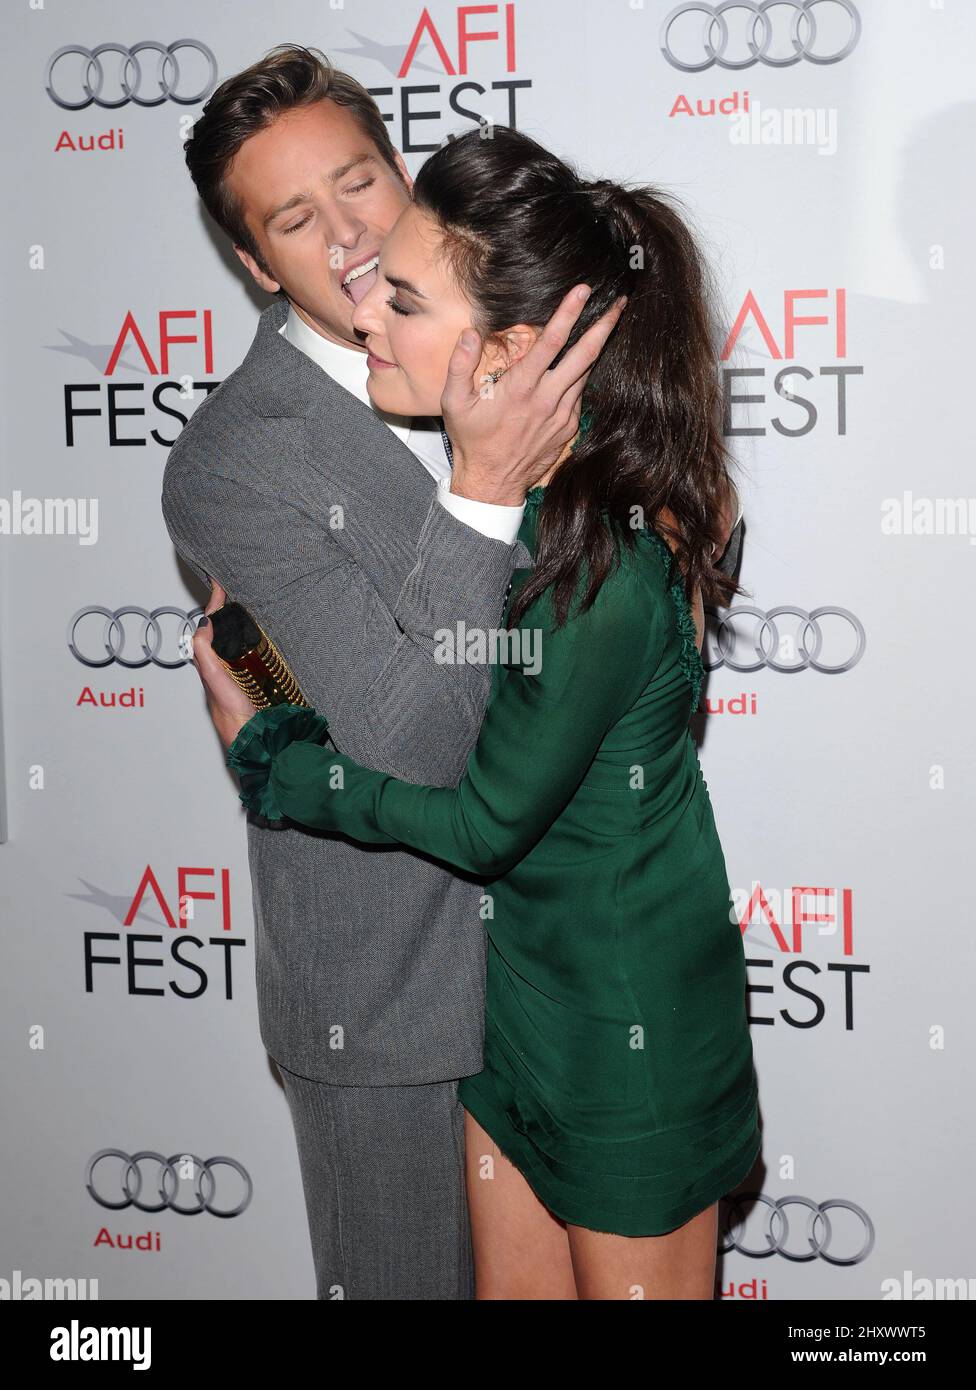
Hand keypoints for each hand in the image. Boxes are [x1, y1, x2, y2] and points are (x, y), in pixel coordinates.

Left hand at [190, 580, 256, 749]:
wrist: (251, 737)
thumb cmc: (231, 713)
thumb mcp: (214, 678)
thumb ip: (205, 652)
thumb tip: (203, 624)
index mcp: (208, 663)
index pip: (209, 627)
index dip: (214, 605)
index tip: (219, 586)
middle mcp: (219, 667)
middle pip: (218, 633)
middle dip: (222, 612)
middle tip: (228, 593)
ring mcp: (234, 674)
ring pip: (231, 643)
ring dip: (235, 625)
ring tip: (240, 609)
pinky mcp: (249, 682)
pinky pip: (246, 655)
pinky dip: (248, 641)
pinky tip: (255, 640)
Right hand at [441, 285, 626, 505]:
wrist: (492, 483)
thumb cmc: (472, 441)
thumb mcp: (453, 403)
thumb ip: (459, 365)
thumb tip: (470, 332)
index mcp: (520, 389)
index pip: (551, 342)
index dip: (568, 313)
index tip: (583, 291)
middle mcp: (546, 400)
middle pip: (584, 355)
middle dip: (604, 326)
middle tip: (620, 302)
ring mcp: (561, 415)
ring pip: (586, 373)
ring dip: (598, 347)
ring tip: (609, 322)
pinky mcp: (568, 427)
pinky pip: (579, 395)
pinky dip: (583, 375)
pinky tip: (583, 362)